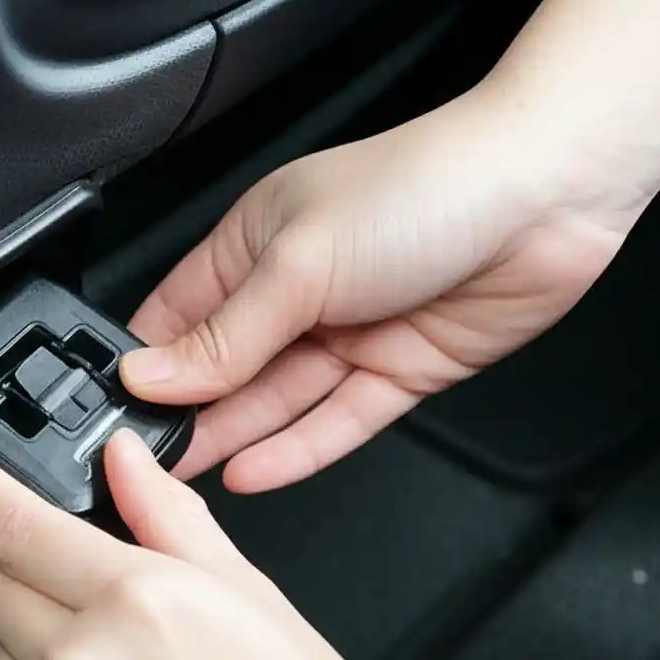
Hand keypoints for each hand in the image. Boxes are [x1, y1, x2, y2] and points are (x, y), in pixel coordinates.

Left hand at [0, 428, 341, 659]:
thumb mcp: (242, 592)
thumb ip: (169, 517)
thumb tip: (125, 459)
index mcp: (137, 598)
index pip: (14, 527)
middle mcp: (84, 655)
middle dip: (30, 571)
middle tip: (96, 587)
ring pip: (4, 648)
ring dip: (40, 639)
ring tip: (119, 654)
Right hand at [121, 86, 636, 492]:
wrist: (546, 193)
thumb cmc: (422, 186)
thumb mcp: (297, 263)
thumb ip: (225, 334)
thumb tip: (151, 372)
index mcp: (255, 243)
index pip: (177, 314)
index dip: (146, 363)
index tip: (114, 408)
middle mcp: (296, 291)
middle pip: (224, 368)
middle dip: (187, 411)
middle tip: (145, 457)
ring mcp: (347, 333)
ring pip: (276, 401)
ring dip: (233, 437)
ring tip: (186, 472)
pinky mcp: (396, 369)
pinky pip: (336, 421)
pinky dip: (297, 449)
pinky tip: (253, 471)